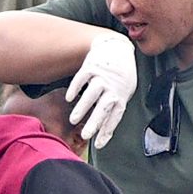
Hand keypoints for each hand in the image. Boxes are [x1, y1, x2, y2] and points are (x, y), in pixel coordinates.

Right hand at [64, 30, 137, 150]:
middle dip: (94, 122)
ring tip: (74, 119)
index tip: (98, 144)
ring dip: (83, 107)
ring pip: (92, 94)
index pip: (115, 117)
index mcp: (121, 96)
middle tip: (85, 135)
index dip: (107, 131)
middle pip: (103, 107)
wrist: (117, 49)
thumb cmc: (120, 75)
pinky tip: (69, 98)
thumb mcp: (124, 91)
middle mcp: (112, 87)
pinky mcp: (91, 66)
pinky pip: (82, 78)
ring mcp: (101, 77)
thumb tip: (106, 129)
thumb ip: (114, 108)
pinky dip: (75, 88)